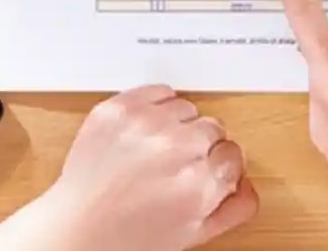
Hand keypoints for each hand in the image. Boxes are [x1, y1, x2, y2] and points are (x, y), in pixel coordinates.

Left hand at [38, 85, 258, 250]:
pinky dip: (156, 107)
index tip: (206, 172)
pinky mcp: (119, 109)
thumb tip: (248, 181)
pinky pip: (159, 91)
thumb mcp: (193, 235)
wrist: (78, 226)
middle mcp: (175, 149)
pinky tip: (146, 132)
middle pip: (214, 128)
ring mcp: (145, 125)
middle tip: (178, 166)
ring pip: (187, 108)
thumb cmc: (130, 237)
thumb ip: (233, 207)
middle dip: (201, 147)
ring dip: (178, 125)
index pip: (234, 153)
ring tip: (157, 151)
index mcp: (199, 184)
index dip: (219, 166)